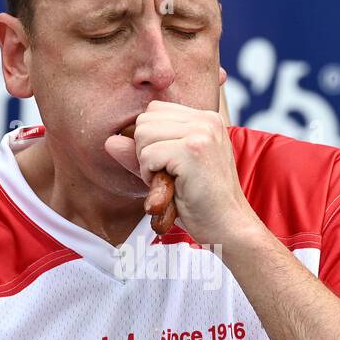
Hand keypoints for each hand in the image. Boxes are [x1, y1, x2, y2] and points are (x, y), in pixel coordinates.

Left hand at [104, 100, 258, 247]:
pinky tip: (171, 187)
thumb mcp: (169, 171)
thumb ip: (142, 153)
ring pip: (143, 134)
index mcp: (206, 119)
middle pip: (145, 119)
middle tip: (168, 176)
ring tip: (170, 182)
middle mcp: (206, 119)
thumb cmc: (201, 203)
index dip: (150, 141)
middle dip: (146, 151)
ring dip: (147, 164)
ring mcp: (202, 133)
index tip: (169, 165)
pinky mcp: (193, 150)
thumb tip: (110, 140)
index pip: (154, 111)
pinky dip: (150, 175)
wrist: (229, 228)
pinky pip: (148, 155)